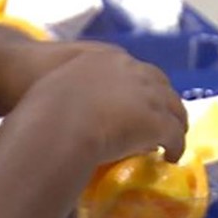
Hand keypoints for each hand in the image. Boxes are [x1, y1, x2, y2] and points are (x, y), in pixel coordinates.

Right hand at [20, 44, 187, 164]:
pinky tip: (170, 158)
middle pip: (162, 88)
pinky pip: (174, 135)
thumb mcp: (56, 84)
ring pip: (174, 109)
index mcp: (109, 59)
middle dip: (166, 105)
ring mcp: (148, 96)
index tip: (143, 104)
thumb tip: (71, 105)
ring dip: (175, 125)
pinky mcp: (156, 121)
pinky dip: (176, 147)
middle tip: (165, 122)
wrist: (54, 120)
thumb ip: (71, 87)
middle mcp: (133, 72)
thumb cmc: (41, 102)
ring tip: (172, 142)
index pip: (138, 71)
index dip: (144, 89)